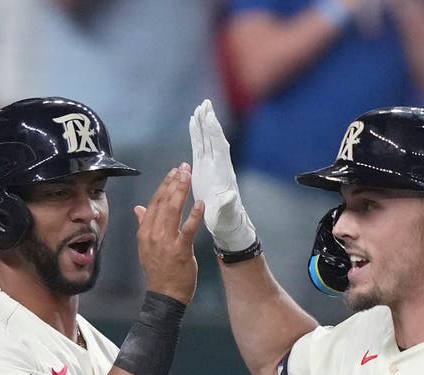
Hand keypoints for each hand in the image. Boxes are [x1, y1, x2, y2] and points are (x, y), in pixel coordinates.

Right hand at [133, 163, 201, 303]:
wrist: (164, 294)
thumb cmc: (159, 270)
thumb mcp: (146, 246)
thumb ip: (144, 225)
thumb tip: (139, 208)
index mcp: (145, 232)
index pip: (154, 203)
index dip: (164, 186)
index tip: (173, 173)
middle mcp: (153, 234)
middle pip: (163, 203)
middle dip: (174, 183)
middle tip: (184, 168)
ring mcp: (166, 242)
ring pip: (173, 211)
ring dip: (181, 191)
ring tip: (189, 176)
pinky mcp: (180, 250)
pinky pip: (188, 229)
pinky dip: (194, 215)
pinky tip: (200, 203)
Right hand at [189, 99, 255, 253]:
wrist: (226, 222)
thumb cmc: (226, 218)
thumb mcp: (226, 213)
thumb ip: (228, 204)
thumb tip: (230, 197)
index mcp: (223, 172)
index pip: (218, 147)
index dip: (214, 132)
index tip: (209, 117)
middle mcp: (218, 165)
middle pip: (214, 138)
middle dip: (209, 121)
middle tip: (205, 104)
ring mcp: (211, 165)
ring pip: (206, 140)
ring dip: (203, 124)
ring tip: (199, 108)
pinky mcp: (204, 168)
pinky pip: (199, 147)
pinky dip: (196, 135)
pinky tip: (193, 124)